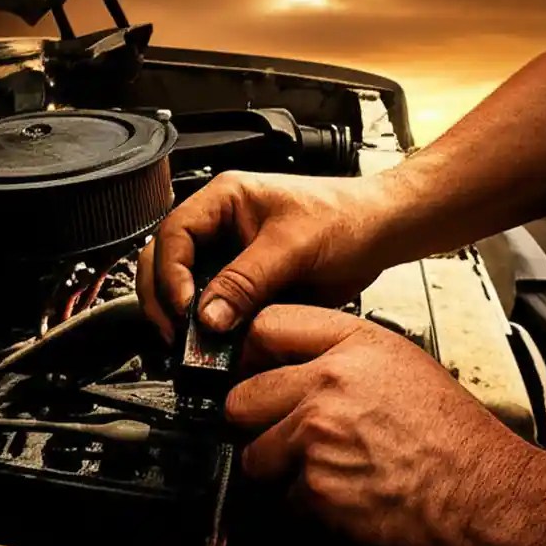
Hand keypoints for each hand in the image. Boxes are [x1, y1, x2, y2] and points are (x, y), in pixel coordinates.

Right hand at [138, 171, 397, 338]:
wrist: (382, 233)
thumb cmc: (347, 217)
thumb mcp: (293, 247)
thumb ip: (248, 281)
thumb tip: (208, 316)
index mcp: (225, 199)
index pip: (173, 234)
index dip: (170, 273)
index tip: (184, 308)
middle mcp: (220, 226)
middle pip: (164, 262)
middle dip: (164, 300)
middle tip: (178, 336)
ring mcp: (230, 257)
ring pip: (183, 288)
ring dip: (182, 318)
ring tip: (192, 346)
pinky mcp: (246, 285)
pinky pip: (214, 308)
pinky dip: (208, 328)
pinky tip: (214, 346)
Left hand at [226, 305, 538, 545]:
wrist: (484, 494)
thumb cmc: (456, 437)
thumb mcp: (404, 364)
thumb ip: (345, 355)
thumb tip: (294, 364)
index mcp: (354, 344)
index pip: (266, 325)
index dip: (252, 353)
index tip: (252, 369)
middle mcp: (330, 383)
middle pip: (243, 397)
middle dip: (255, 422)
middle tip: (280, 433)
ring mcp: (317, 435)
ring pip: (254, 454)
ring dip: (278, 469)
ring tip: (320, 471)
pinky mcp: (315, 487)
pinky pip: (282, 497)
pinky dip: (304, 505)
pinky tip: (341, 496)